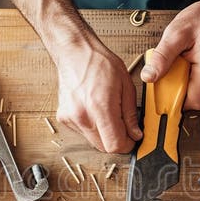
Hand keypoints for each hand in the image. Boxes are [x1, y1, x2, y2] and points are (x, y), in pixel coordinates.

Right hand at [54, 38, 142, 152]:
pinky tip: (95, 110)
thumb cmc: (99, 63)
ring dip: (104, 134)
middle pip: (104, 147)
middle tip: (123, 125)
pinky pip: (83, 133)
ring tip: (108, 113)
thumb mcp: (126, 85)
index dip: (127, 145)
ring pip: (94, 142)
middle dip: (116, 140)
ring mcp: (70, 118)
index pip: (115, 145)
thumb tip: (135, 134)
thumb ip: (131, 114)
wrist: (75, 52)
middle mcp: (82, 115)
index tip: (132, 138)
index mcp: (100, 106)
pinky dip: (93, 127)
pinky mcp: (64, 118)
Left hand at [140, 0, 199, 109]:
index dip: (177, 100)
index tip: (166, 92)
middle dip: (183, 85)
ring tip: (189, 58)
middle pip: (198, 97)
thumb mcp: (176, 32)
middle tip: (178, 66)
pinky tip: (198, 58)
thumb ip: (162, 57)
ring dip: (191, 79)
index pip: (194, 101)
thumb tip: (149, 76)